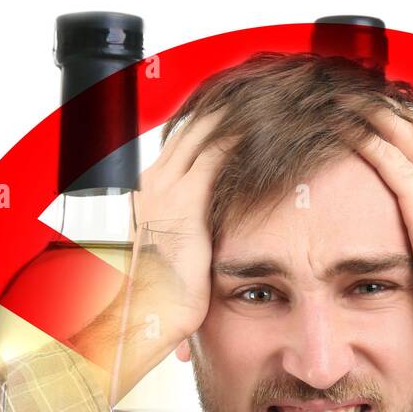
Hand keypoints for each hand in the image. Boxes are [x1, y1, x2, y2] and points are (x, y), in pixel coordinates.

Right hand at [70, 108, 234, 403]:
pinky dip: (239, 137)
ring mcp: (166, 189)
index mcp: (148, 196)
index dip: (210, 128)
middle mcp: (152, 185)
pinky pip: (216, 153)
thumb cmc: (164, 299)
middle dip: (224, 111)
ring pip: (203, 134)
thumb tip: (204, 248)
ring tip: (264, 101)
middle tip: (257, 96)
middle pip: (192, 130)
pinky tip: (263, 126)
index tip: (237, 115)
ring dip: (234, 116)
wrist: (151, 315)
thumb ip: (190, 240)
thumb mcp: (177, 261)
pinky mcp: (186, 199)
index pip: (182, 146)